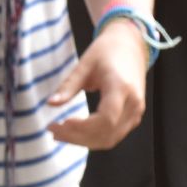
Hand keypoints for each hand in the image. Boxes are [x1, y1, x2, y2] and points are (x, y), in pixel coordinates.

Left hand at [45, 17, 147, 148]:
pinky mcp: (133, 117)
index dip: (84, 127)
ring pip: (109, 140)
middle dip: (77, 137)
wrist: (130, 45)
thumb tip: (50, 104)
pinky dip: (93, 139)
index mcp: (121, 87)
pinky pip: (113, 136)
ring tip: (60, 134)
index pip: (106, 118)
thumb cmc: (107, 51)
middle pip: (106, 133)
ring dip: (83, 141)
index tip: (62, 122)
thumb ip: (69, 86)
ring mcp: (135, 112)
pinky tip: (75, 133)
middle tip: (52, 130)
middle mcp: (133, 103)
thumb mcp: (85, 64)